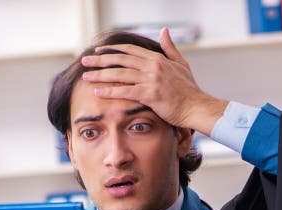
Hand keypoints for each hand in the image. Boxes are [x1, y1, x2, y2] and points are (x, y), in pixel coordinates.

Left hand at [80, 28, 227, 135]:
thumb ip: (170, 47)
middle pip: (120, 60)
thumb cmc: (189, 90)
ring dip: (101, 75)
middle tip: (85, 61)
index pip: (129, 50)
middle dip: (100, 60)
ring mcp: (150, 80)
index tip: (99, 51)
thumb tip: (164, 31)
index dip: (112, 50)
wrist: (196, 107)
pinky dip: (110, 91)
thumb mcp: (181, 64)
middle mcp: (152, 66)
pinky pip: (125, 92)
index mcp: (157, 58)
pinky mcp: (149, 94)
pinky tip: (98, 92)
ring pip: (119, 74)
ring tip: (86, 76)